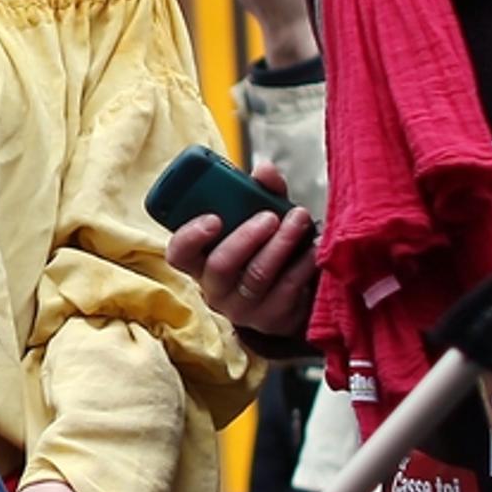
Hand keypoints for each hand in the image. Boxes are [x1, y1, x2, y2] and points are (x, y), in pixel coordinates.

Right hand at [163, 160, 318, 338]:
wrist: (300, 290)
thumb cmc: (269, 249)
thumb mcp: (262, 216)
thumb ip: (261, 191)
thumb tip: (263, 170)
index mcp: (201, 262)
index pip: (178, 254)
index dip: (190, 236)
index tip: (214, 218)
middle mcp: (216, 289)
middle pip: (220, 266)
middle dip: (247, 236)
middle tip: (270, 216)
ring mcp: (243, 309)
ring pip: (256, 277)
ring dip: (281, 244)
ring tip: (299, 221)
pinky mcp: (272, 321)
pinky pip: (287, 291)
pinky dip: (302, 264)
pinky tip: (312, 248)